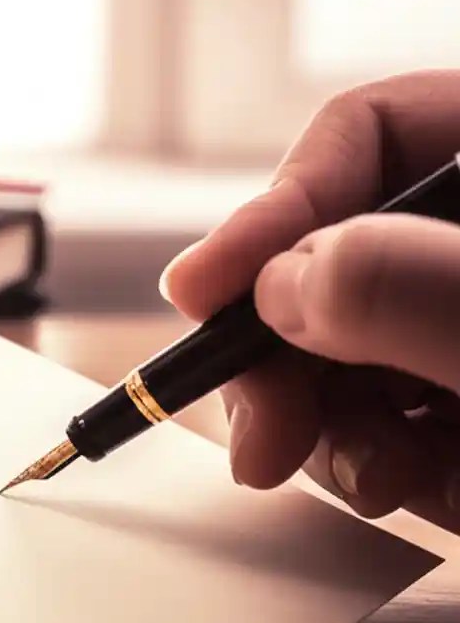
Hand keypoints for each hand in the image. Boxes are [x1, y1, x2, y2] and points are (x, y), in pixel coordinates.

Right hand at [159, 70, 459, 531]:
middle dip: (285, 355)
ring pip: (345, 353)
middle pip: (333, 259)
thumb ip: (417, 289)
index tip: (199, 292)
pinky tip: (423, 488)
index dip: (271, 211)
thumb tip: (280, 285)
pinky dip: (382, 465)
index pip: (367, 134)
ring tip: (377, 478)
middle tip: (264, 434)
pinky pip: (388, 422)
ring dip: (332, 428)